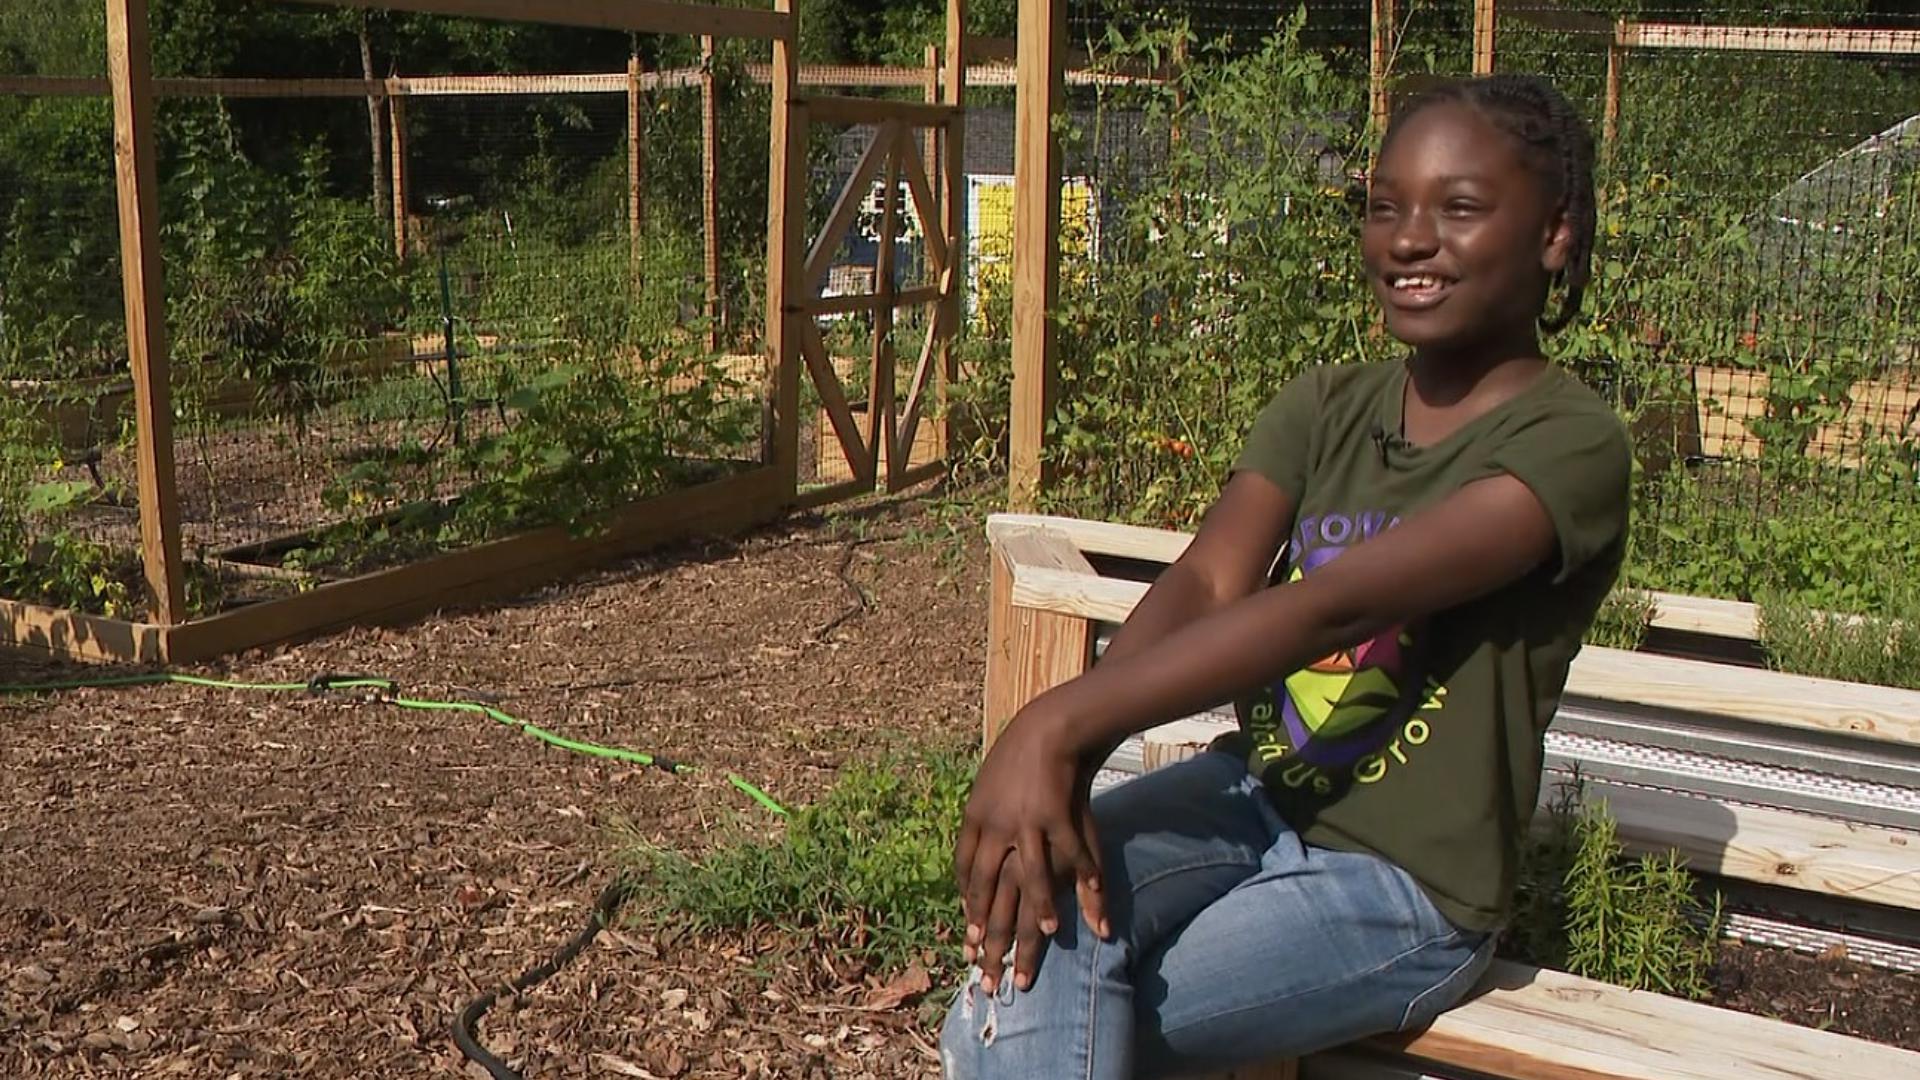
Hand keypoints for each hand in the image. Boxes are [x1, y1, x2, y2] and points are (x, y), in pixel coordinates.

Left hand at [953, 701, 1109, 993]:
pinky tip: (1091, 896)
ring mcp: (1025, 820)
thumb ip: (987, 822)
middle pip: (988, 887)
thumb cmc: (1020, 758)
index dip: (967, 907)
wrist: (1048, 724)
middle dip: (989, 929)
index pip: (965, 873)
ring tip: (1046, 936)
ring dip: (1038, 908)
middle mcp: (995, 824)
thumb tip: (982, 852)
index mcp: (974, 819)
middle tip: (991, 961)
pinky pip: (1069, 852)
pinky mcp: (1055, 812)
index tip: (969, 937)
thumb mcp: (991, 788)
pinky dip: (1080, 877)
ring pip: (1029, 875)